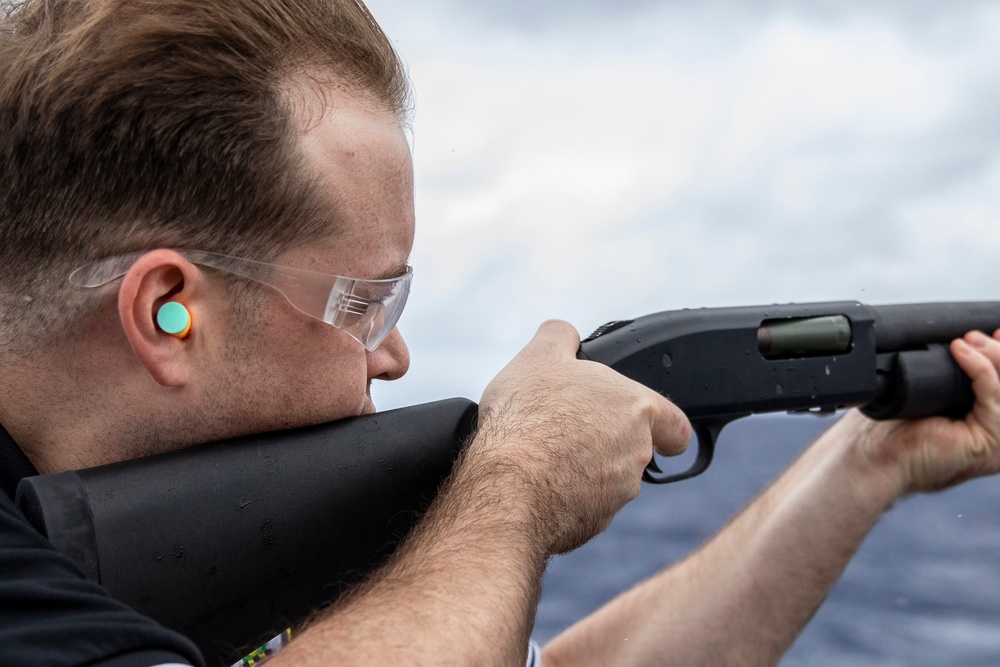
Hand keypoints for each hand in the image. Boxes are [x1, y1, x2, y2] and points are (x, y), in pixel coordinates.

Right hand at [473, 320, 689, 553]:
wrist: (508, 485)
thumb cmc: (527, 418)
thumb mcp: (538, 356)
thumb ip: (560, 337)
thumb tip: (564, 333)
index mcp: (635, 409)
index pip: (676, 423)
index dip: (663, 424)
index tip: (644, 424)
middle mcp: (637, 453)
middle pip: (635, 448)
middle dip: (606, 441)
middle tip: (567, 429)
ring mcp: (618, 493)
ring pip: (610, 479)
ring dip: (585, 469)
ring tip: (543, 455)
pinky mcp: (595, 523)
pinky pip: (587, 506)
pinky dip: (567, 496)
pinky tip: (538, 482)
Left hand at [841, 329, 999, 494]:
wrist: (872, 455)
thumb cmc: (890, 431)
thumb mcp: (926, 396)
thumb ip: (947, 377)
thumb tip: (962, 342)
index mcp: (984, 425)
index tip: (991, 333)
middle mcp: (996, 434)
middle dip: (999, 352)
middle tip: (973, 336)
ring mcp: (996, 441)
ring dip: (992, 357)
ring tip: (966, 341)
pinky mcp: (988, 442)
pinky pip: (993, 397)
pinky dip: (980, 370)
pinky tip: (961, 353)